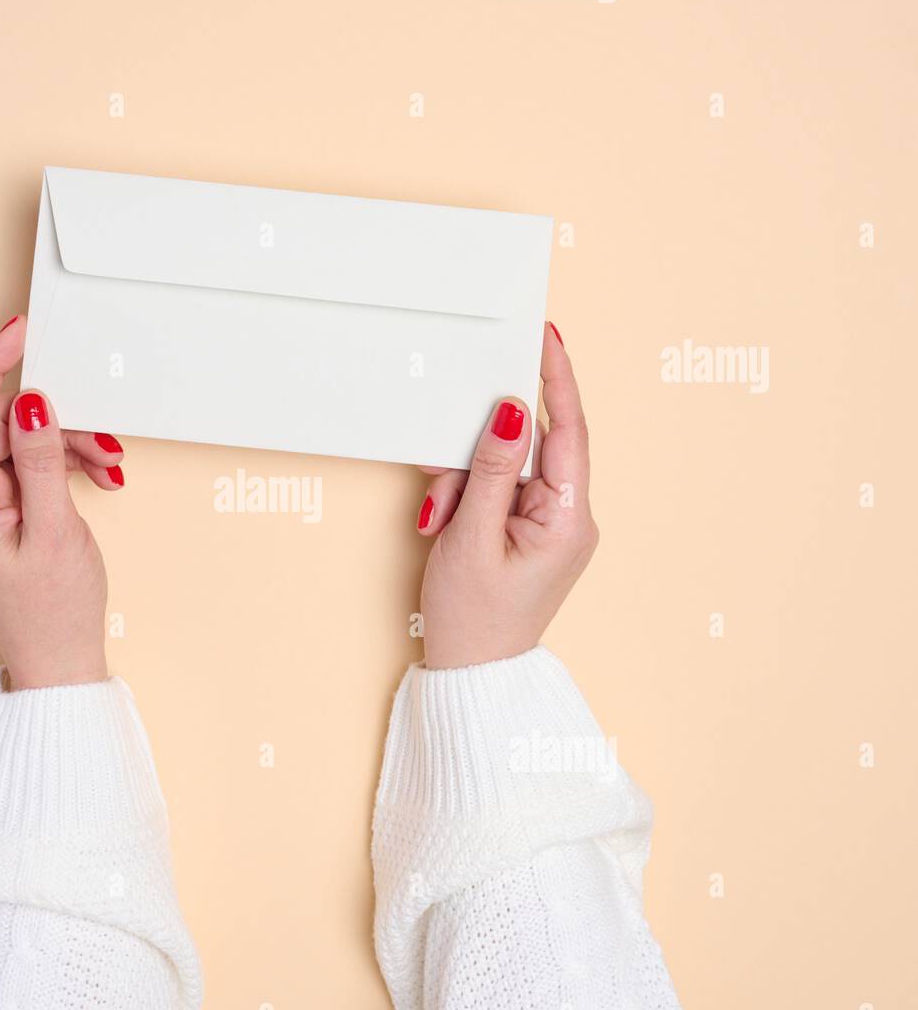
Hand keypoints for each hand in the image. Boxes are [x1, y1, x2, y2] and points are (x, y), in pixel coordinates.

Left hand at [0, 316, 126, 687]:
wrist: (62, 663)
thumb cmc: (51, 613)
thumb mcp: (55, 531)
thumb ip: (42, 462)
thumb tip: (31, 403)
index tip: (17, 333)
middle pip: (1, 424)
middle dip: (54, 419)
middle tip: (96, 429)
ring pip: (26, 442)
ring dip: (71, 444)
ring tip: (108, 465)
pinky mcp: (13, 510)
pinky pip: (38, 465)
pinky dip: (72, 464)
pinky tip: (100, 477)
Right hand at [416, 323, 597, 668]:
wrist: (471, 673)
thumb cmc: (474, 617)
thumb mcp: (471, 536)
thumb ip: (491, 468)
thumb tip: (512, 411)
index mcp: (568, 518)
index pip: (568, 430)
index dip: (557, 378)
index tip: (546, 336)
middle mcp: (569, 516)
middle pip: (529, 447)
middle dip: (477, 454)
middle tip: (446, 474)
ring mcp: (549, 524)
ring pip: (504, 467)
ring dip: (464, 482)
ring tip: (440, 520)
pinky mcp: (528, 530)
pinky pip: (499, 490)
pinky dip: (467, 496)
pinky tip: (446, 519)